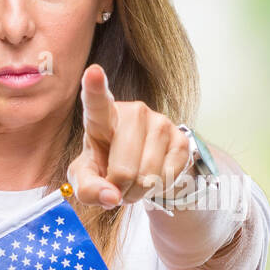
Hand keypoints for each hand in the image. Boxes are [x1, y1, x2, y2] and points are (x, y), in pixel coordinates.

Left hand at [67, 64, 191, 207]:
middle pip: (123, 170)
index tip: (93, 72)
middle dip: (120, 190)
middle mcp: (133, 112)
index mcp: (102, 116)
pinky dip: (158, 189)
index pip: (96, 101)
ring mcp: (160, 123)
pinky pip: (167, 178)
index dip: (94, 87)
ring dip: (138, 192)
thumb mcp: (87, 177)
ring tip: (134, 183)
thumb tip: (112, 197)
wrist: (144, 165)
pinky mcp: (182, 139)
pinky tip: (154, 177)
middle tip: (118, 186)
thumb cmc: (106, 164)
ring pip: (147, 178)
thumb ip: (88, 188)